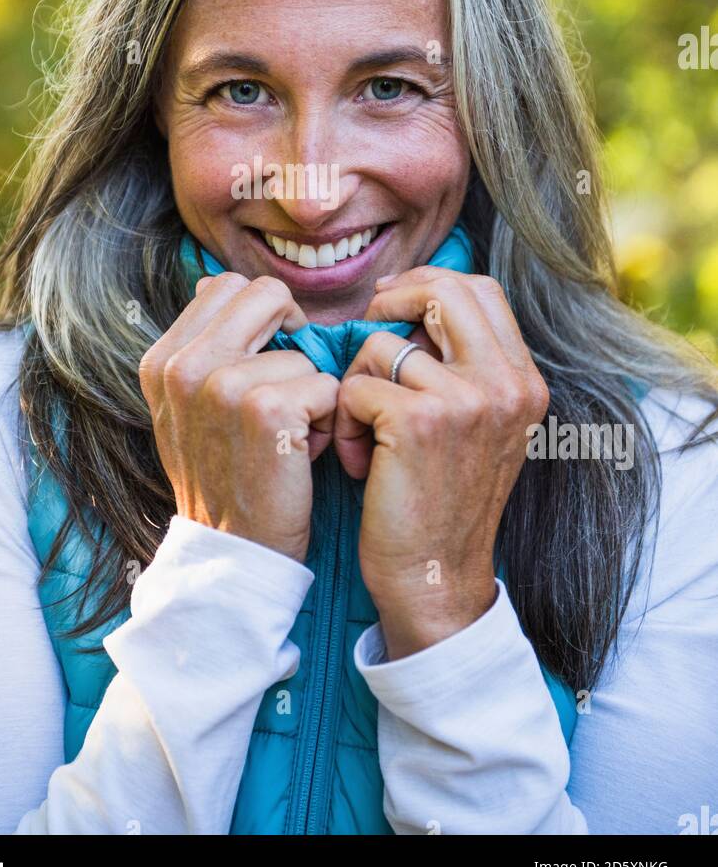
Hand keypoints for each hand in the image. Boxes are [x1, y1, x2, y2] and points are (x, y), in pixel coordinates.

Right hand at [139, 273, 338, 563]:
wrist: (232, 553)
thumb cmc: (224, 475)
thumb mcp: (189, 407)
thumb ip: (202, 346)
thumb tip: (210, 283)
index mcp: (162, 359)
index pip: (224, 285)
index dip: (261, 314)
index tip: (269, 356)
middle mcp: (183, 365)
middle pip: (264, 293)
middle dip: (292, 331)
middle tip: (293, 380)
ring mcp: (221, 385)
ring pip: (301, 345)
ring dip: (309, 386)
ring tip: (291, 430)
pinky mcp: (264, 409)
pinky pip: (323, 381)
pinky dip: (325, 416)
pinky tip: (303, 450)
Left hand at [333, 267, 549, 657]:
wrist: (436, 580)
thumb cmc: (441, 503)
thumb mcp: (478, 428)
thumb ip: (462, 367)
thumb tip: (409, 303)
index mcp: (523, 382)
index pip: (480, 290)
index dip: (427, 285)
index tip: (391, 307)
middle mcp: (506, 384)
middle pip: (442, 290)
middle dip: (391, 302)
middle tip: (366, 334)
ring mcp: (467, 400)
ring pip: (382, 343)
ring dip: (356, 384)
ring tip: (364, 433)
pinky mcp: (419, 422)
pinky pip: (355, 386)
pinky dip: (343, 421)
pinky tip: (361, 461)